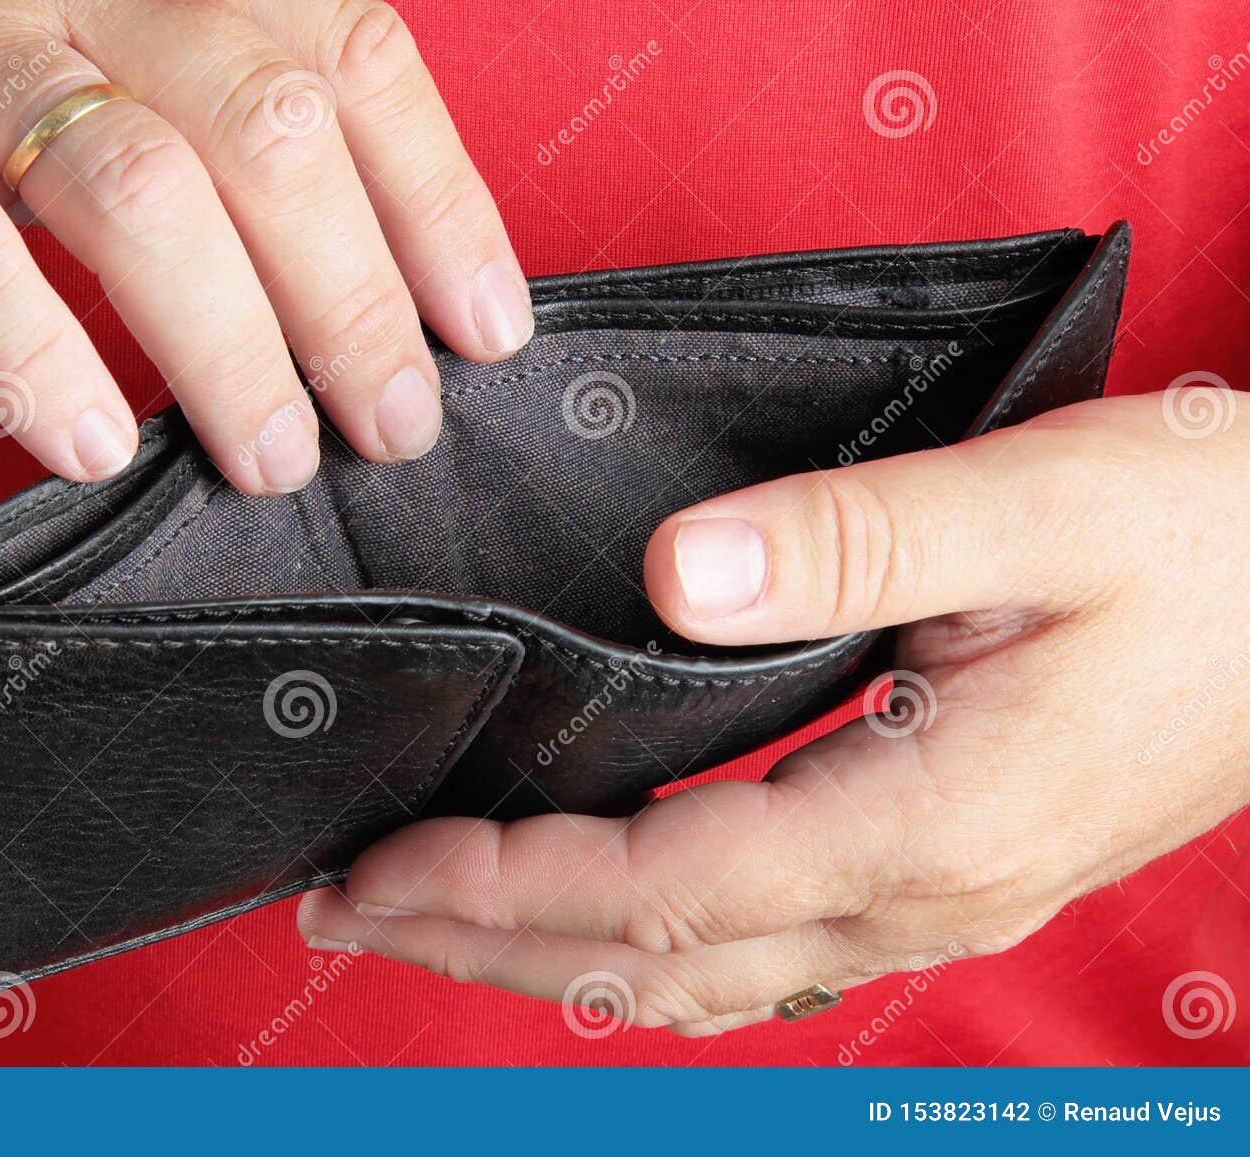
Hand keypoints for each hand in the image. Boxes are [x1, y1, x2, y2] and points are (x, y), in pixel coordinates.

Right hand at [0, 1, 529, 489]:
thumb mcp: (131, 63)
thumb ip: (243, 138)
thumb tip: (388, 299)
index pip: (357, 63)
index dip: (438, 204)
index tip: (489, 334)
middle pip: (265, 132)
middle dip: (350, 299)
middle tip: (395, 424)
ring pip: (133, 187)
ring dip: (226, 341)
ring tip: (272, 458)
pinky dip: (34, 353)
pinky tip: (94, 445)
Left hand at [299, 391, 1249, 1035]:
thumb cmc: (1215, 543)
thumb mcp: (1043, 506)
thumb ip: (855, 539)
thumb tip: (681, 570)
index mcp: (934, 817)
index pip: (667, 888)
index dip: (510, 886)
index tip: (385, 864)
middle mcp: (922, 887)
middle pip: (660, 967)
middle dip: (488, 947)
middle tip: (346, 912)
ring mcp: (936, 893)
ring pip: (706, 977)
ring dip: (555, 956)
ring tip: (433, 921)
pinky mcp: (944, 865)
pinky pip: (765, 948)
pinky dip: (650, 945)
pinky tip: (594, 915)